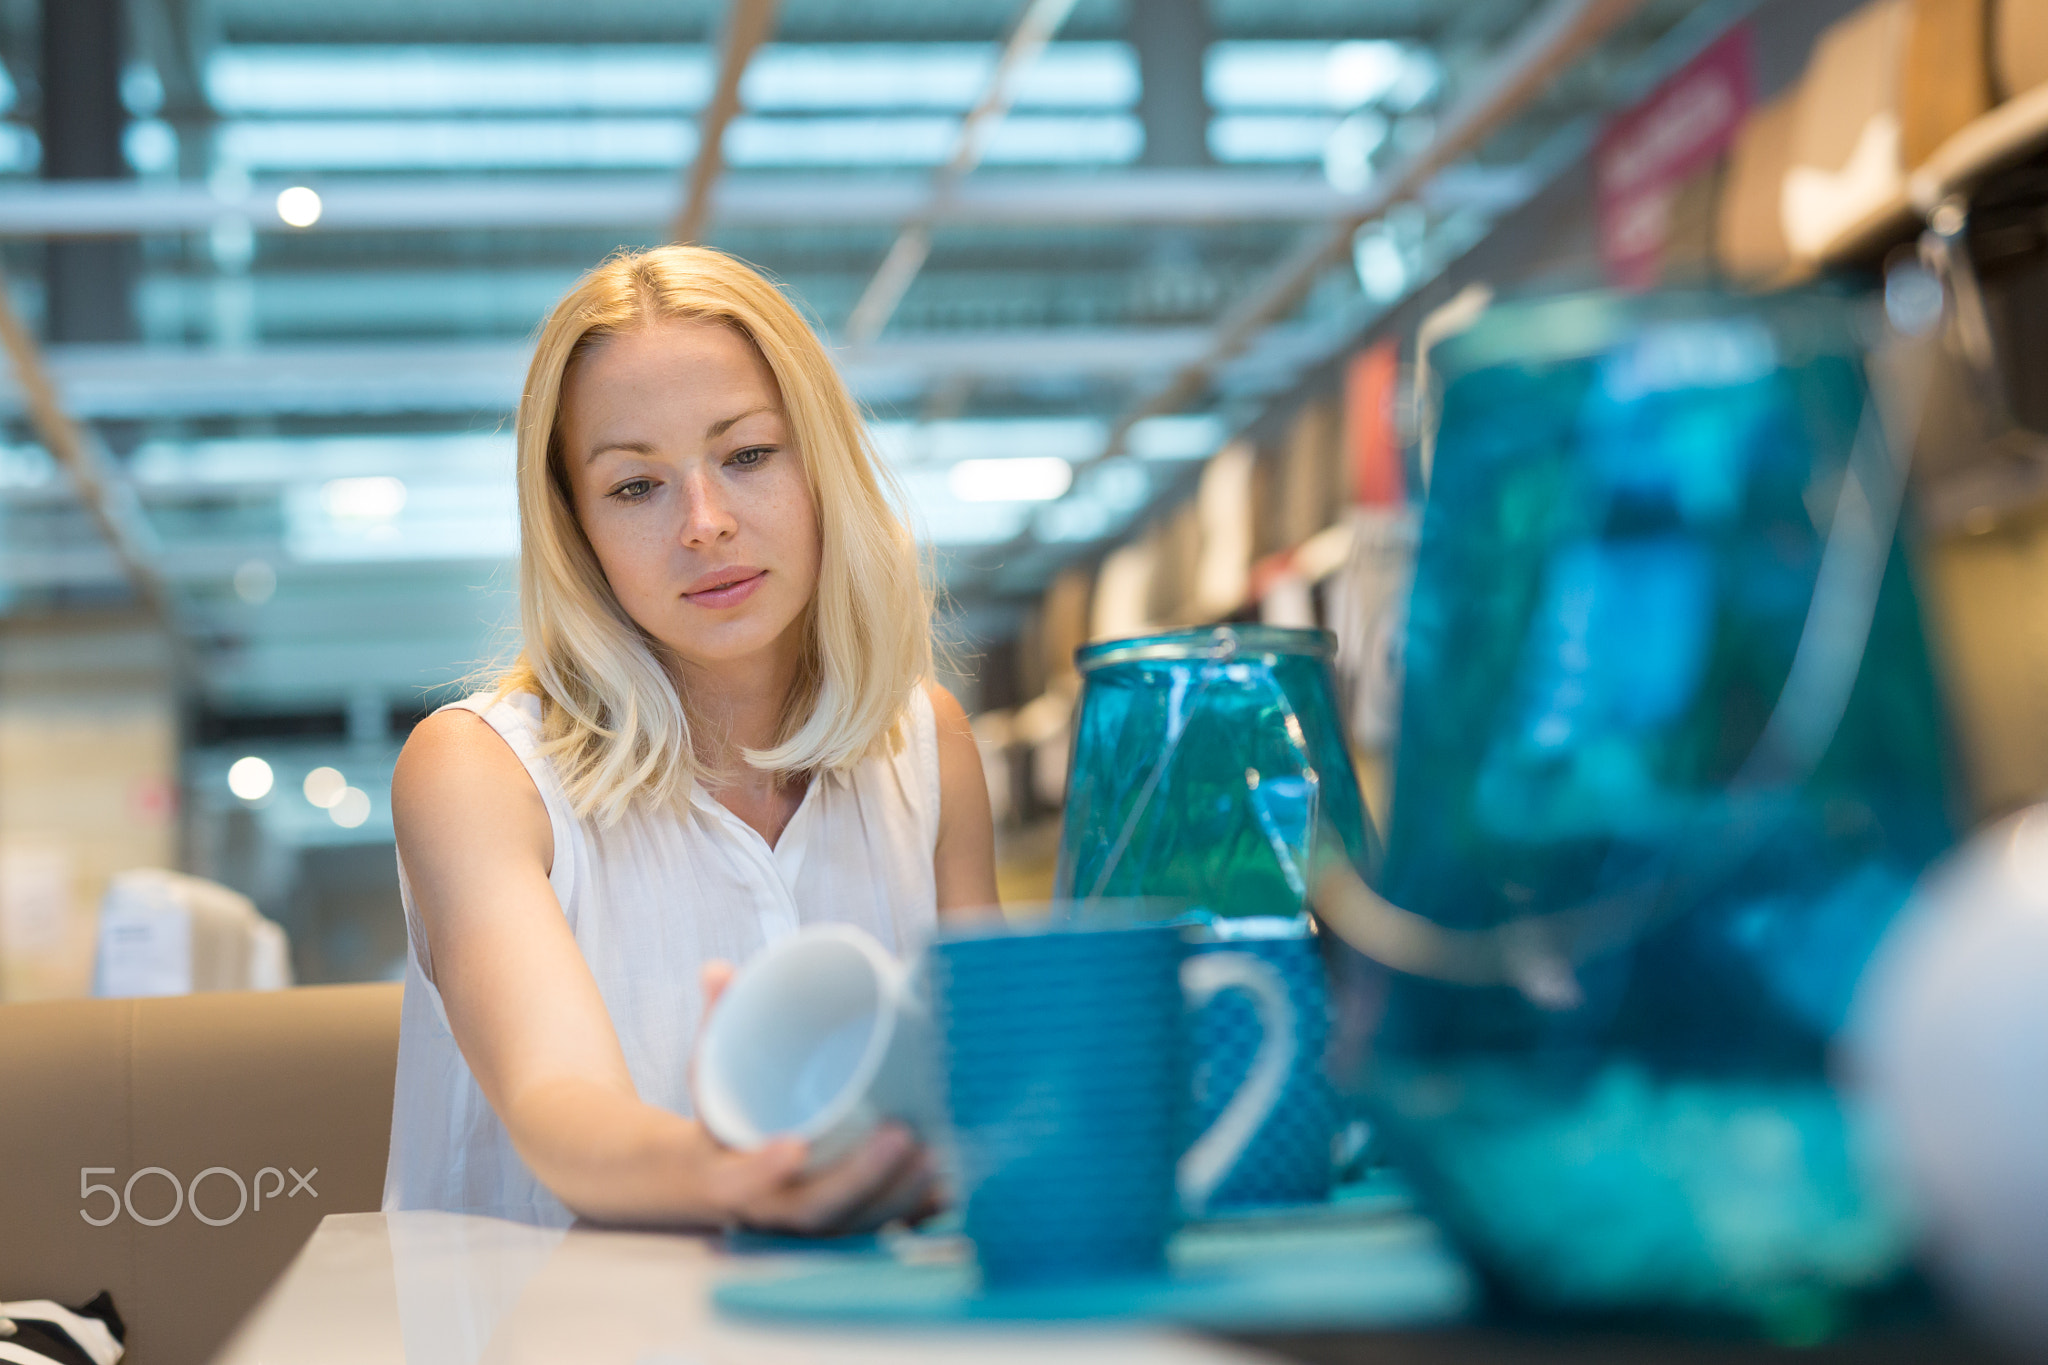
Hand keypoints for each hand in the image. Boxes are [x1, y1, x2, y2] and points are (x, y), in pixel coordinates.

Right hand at [688, 960, 936, 1234]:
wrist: (725, 1172)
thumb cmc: (725, 1112)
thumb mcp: (710, 1070)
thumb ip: (718, 1021)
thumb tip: (718, 970)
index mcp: (728, 1173)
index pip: (739, 1181)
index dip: (764, 1170)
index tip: (795, 1144)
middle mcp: (771, 1209)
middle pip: (816, 1208)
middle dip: (861, 1176)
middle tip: (901, 1134)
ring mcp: (812, 1223)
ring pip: (857, 1224)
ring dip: (900, 1194)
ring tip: (939, 1152)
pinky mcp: (846, 1224)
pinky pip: (885, 1229)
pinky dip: (919, 1213)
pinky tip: (955, 1189)